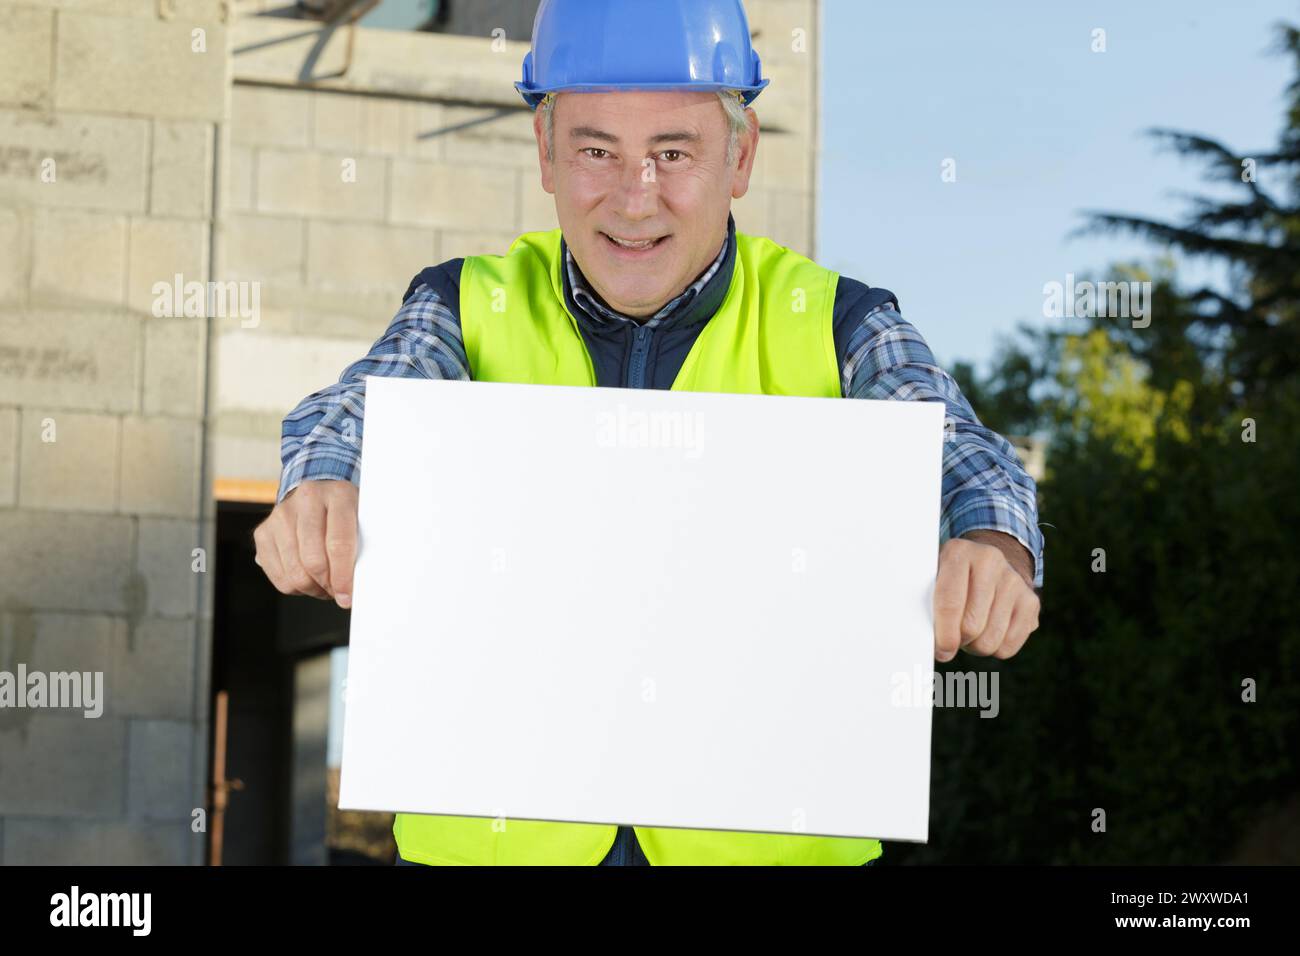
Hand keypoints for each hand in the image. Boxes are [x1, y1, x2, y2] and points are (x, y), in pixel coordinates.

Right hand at [253, 479, 358, 607]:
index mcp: (338, 495)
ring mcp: (280, 515)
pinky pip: (278, 576)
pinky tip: (306, 578)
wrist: (316, 495)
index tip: (347, 596)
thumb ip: (363, 547)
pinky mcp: (263, 532)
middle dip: (327, 585)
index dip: (343, 577)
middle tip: (337, 591)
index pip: (339, 544)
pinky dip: (294, 587)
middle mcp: (306, 500)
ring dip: (312, 589)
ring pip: (294, 572)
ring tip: (324, 585)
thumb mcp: (363, 521)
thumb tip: (357, 585)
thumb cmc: (344, 513)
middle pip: (313, 560)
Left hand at [933, 533, 1039, 661]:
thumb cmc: (951, 579)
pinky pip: (1008, 647)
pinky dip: (996, 649)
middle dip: (959, 641)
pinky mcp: (1031, 601)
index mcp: (959, 552)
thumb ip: (926, 602)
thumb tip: (923, 639)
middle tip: (954, 636)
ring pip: (990, 640)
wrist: (991, 562)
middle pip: (971, 626)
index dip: (944, 634)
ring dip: (975, 646)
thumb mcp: (933, 578)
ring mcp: (1014, 580)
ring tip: (971, 631)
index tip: (941, 651)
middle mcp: (990, 561)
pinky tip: (989, 631)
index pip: (950, 602)